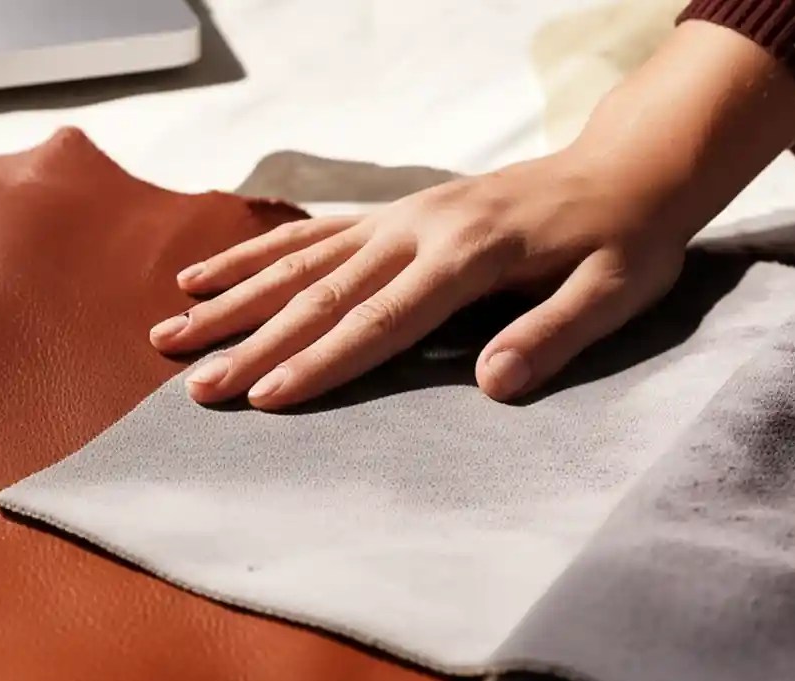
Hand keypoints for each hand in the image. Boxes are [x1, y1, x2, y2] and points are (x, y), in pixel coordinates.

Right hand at [149, 149, 686, 407]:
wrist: (623, 168)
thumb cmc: (623, 239)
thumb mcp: (616, 291)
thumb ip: (554, 334)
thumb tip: (495, 386)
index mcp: (468, 256)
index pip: (381, 319)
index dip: (321, 362)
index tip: (264, 398)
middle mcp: (417, 231)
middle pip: (321, 294)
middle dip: (253, 343)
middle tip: (196, 386)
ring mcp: (396, 217)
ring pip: (298, 261)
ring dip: (232, 298)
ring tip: (171, 331)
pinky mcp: (389, 214)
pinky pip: (308, 234)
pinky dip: (253, 256)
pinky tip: (205, 274)